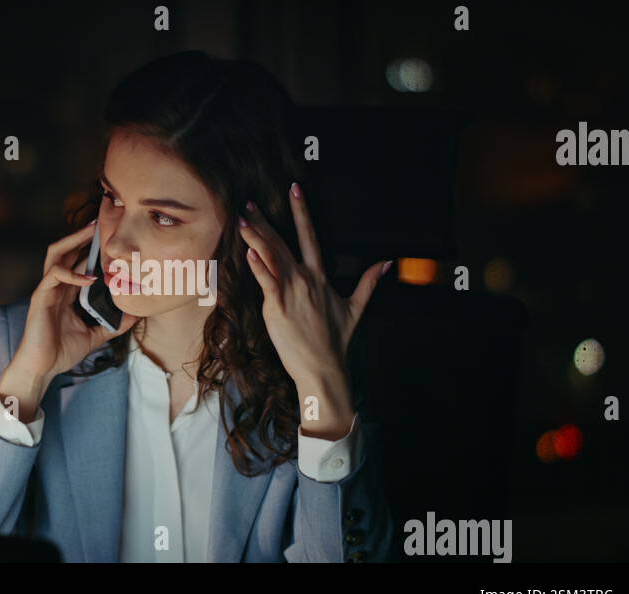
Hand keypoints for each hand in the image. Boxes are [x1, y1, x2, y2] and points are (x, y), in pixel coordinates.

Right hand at [7, 219, 138, 388]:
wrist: (42, 369)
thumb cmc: (61, 352)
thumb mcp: (95, 336)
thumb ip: (113, 325)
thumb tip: (135, 316)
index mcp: (67, 293)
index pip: (78, 263)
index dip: (91, 249)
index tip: (109, 238)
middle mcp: (56, 287)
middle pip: (65, 251)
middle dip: (81, 236)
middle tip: (100, 223)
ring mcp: (47, 290)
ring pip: (55, 255)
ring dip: (72, 241)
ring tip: (90, 232)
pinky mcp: (40, 298)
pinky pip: (54, 276)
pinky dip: (72, 273)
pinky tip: (89, 278)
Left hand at [237, 183, 390, 437]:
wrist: (324, 367)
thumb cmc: (336, 341)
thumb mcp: (355, 308)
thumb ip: (368, 282)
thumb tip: (387, 263)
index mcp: (320, 277)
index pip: (311, 236)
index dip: (302, 211)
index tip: (294, 190)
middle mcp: (305, 279)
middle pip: (283, 243)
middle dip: (265, 221)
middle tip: (249, 203)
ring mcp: (291, 292)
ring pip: (271, 258)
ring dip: (256, 237)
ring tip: (242, 219)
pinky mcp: (278, 307)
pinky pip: (267, 282)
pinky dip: (258, 266)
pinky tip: (248, 251)